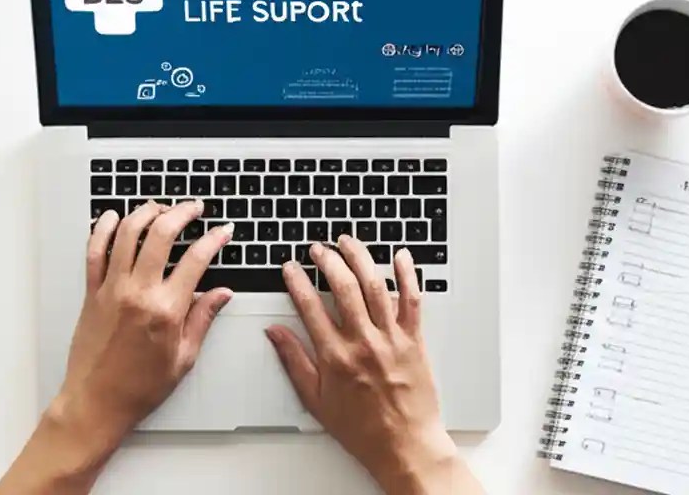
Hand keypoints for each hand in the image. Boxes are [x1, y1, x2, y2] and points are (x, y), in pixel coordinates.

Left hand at [0, 200, 232, 493]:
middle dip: (182, 213)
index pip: (196, 260)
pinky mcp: (91, 293)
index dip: (213, 239)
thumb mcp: (183, 357)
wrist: (96, 402)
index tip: (222, 231)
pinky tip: (114, 217)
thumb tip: (222, 294)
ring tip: (160, 208)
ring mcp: (111, 289)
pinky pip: (95, 251)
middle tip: (194, 208)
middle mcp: (138, 293)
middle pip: (161, 234)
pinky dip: (104, 229)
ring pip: (127, 233)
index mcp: (166, 310)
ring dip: (146, 212)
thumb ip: (202, 319)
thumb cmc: (138, 387)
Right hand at [267, 237, 484, 494]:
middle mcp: (363, 342)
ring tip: (348, 242)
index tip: (290, 267)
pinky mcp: (414, 340)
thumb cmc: (361, 428)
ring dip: (360, 258)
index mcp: (335, 356)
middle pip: (344, 286)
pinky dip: (407, 275)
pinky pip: (412, 301)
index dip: (297, 281)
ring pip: (375, 286)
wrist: (403, 445)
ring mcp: (391, 338)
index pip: (310, 306)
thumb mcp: (315, 399)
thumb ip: (294, 361)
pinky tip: (401, 257)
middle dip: (328, 260)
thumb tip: (274, 332)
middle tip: (318, 248)